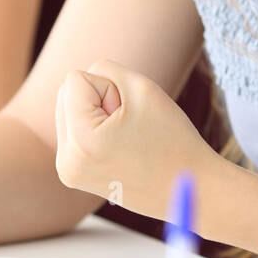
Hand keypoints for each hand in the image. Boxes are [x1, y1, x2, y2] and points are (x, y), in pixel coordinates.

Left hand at [54, 59, 217, 219]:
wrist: (191, 186)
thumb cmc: (172, 137)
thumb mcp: (141, 87)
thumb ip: (104, 70)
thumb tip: (78, 82)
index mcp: (81, 142)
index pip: (75, 79)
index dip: (109, 88)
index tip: (131, 116)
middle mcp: (66, 162)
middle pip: (66, 95)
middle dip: (99, 101)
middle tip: (130, 128)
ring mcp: (68, 172)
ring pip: (69, 111)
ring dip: (97, 115)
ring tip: (126, 139)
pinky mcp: (75, 175)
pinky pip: (74, 131)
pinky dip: (96, 130)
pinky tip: (120, 148)